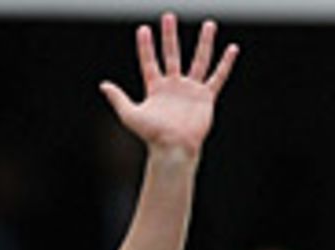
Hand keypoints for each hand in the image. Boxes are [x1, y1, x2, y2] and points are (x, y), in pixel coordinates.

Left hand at [100, 14, 237, 159]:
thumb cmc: (152, 136)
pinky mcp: (205, 97)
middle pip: (172, 55)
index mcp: (156, 89)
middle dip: (169, 36)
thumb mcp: (130, 115)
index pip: (149, 63)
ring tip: (209, 24)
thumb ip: (118, 99)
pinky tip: (232, 49)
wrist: (174, 148)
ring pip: (199, 60)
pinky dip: (225, 64)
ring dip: (204, 42)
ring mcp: (191, 90)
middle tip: (168, 16)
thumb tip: (103, 85)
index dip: (145, 47)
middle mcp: (174, 87)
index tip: (143, 29)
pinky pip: (218, 77)